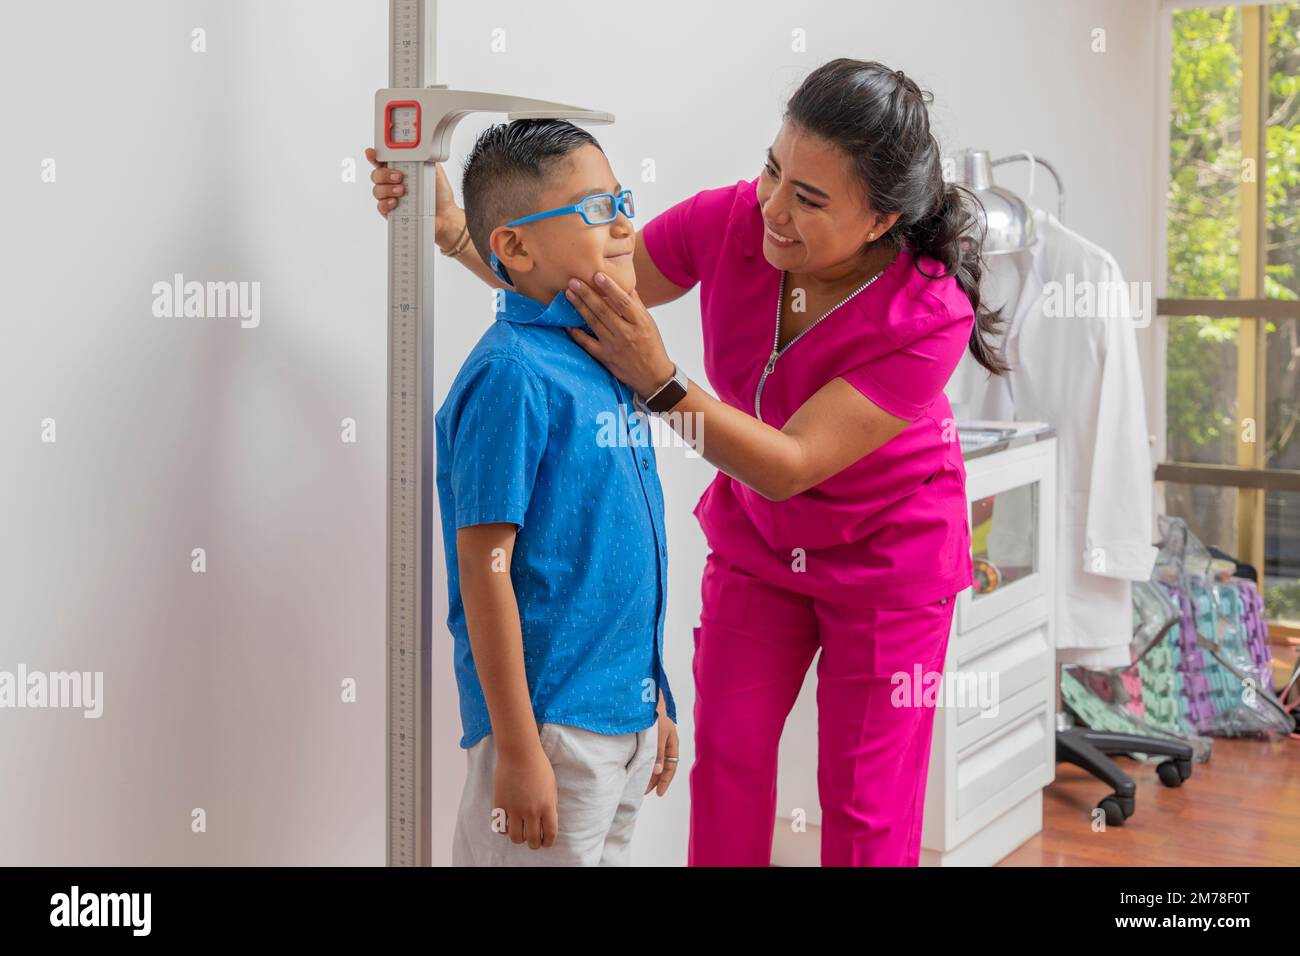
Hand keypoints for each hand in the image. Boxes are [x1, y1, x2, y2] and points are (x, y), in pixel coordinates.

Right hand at [366, 148, 463, 246]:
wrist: (445, 215)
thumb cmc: (439, 194)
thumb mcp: (434, 170)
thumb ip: (423, 156)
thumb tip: (417, 144)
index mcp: (400, 170)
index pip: (382, 161)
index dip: (374, 156)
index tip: (371, 153)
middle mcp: (393, 183)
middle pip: (376, 175)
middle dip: (384, 174)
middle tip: (399, 176)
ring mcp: (391, 197)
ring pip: (377, 190)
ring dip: (387, 189)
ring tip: (402, 191)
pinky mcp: (392, 212)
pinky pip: (380, 206)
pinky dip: (386, 203)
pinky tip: (396, 202)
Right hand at [493, 741, 558, 849]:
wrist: (519, 753)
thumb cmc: (538, 767)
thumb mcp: (552, 787)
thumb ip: (550, 806)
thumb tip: (546, 823)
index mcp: (547, 806)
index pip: (549, 835)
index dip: (548, 842)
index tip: (546, 842)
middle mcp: (531, 811)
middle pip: (532, 840)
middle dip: (534, 844)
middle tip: (533, 840)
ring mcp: (514, 809)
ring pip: (516, 838)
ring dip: (519, 838)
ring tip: (520, 832)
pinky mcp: (500, 805)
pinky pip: (501, 827)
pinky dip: (504, 829)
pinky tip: (508, 823)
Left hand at [564, 273, 675, 397]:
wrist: (653, 376)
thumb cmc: (652, 346)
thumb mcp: (649, 323)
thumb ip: (636, 305)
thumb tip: (625, 285)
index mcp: (640, 322)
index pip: (623, 302)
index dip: (610, 288)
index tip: (597, 275)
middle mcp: (626, 333)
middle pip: (604, 310)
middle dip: (587, 294)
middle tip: (573, 281)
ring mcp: (614, 346)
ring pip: (594, 323)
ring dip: (580, 307)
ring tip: (569, 294)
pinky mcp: (606, 358)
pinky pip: (587, 344)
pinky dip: (577, 334)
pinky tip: (567, 324)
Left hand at [645, 701, 679, 796]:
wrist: (645, 696)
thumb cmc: (655, 715)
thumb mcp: (658, 737)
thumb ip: (657, 754)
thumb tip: (657, 771)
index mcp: (672, 742)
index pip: (671, 767)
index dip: (665, 781)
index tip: (658, 793)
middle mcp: (664, 742)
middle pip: (661, 766)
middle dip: (654, 779)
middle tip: (643, 791)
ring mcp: (655, 739)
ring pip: (653, 760)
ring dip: (647, 772)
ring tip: (637, 783)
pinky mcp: (645, 736)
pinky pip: (645, 753)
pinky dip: (641, 762)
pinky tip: (634, 768)